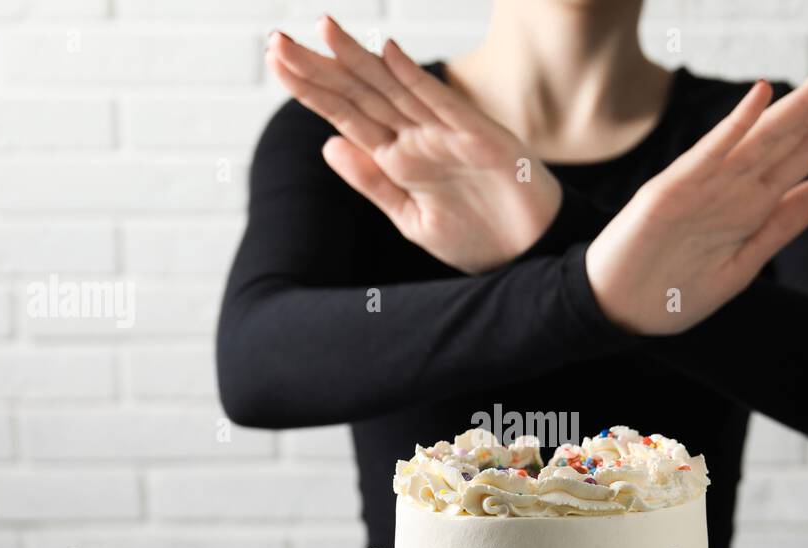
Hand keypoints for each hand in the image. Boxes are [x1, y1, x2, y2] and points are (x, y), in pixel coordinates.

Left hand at [266, 18, 561, 273]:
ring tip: (322, 30)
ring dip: (359, 60)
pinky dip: (416, 79)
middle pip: (361, 94)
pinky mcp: (479, 138)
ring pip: (393, 90)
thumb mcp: (411, 219)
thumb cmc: (480, 240)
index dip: (312, 89)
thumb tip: (327, 145)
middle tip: (276, 40)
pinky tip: (389, 52)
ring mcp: (447, 134)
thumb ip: (372, 182)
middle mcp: (418, 138)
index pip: (346, 115)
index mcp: (399, 159)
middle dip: (320, 67)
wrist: (531, 258)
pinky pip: (442, 104)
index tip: (278, 63)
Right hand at [585, 49, 807, 334]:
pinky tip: (761, 97)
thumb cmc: (673, 291)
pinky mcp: (670, 192)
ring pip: (764, 137)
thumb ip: (780, 228)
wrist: (617, 310)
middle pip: (796, 133)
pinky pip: (709, 156)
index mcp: (755, 202)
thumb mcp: (740, 268)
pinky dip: (734, 127)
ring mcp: (704, 185)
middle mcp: (735, 185)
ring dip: (802, 102)